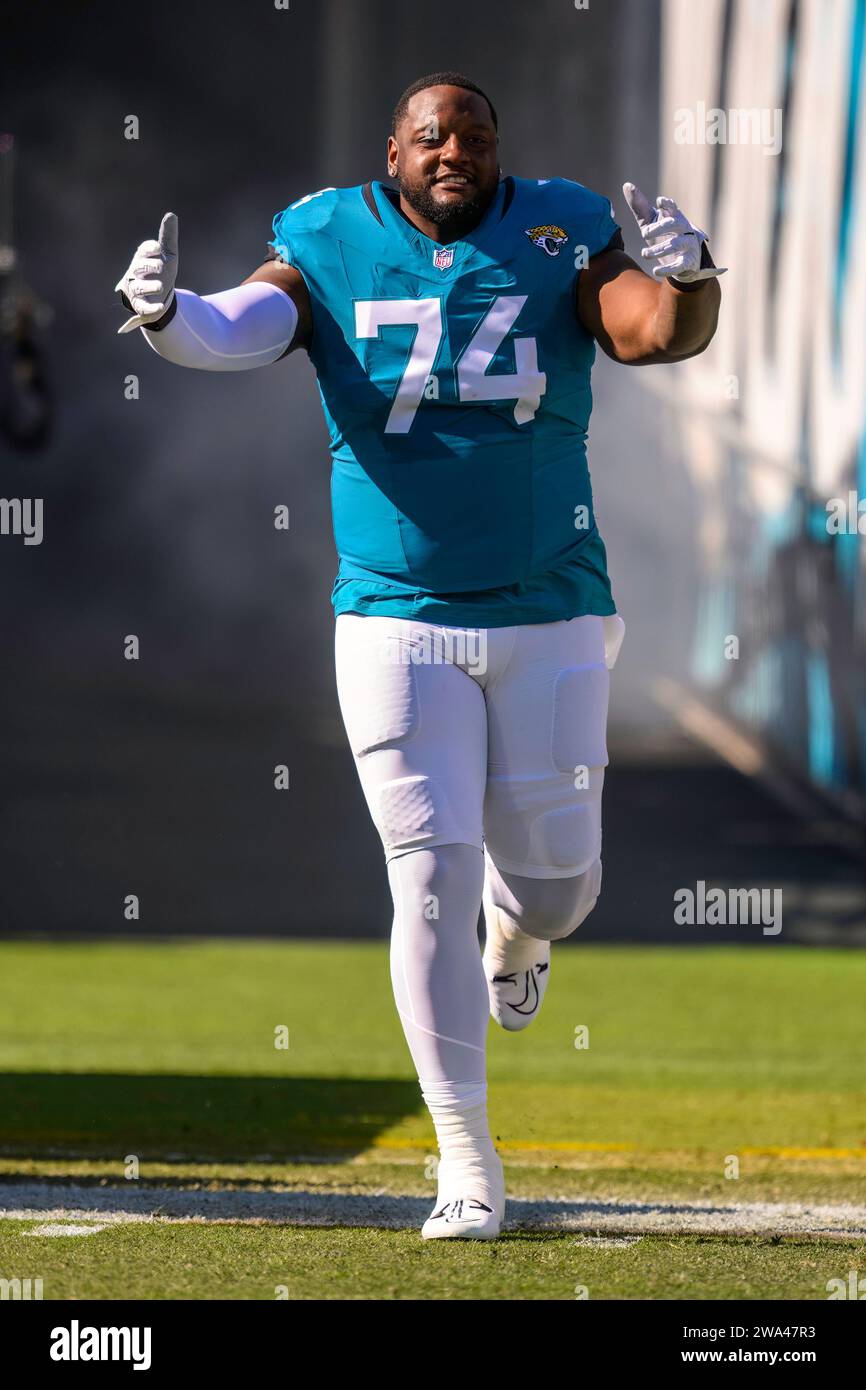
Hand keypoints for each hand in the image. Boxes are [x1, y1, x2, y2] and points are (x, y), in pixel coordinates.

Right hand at [115, 211, 178, 332]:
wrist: (161, 296)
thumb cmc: (162, 272)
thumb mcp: (168, 255)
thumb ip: (168, 237)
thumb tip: (171, 215)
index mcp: (143, 258)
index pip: (143, 251)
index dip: (149, 249)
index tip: (158, 248)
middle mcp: (136, 272)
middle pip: (139, 267)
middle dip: (149, 266)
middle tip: (161, 266)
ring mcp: (137, 289)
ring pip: (139, 287)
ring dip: (149, 286)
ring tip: (160, 286)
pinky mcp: (140, 306)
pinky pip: (143, 307)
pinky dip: (151, 307)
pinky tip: (160, 306)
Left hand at [622, 183, 725, 283]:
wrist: (682, 261)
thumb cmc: (664, 236)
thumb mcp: (650, 222)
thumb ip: (640, 206)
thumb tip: (626, 185)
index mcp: (674, 217)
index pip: (672, 208)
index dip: (667, 204)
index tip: (660, 202)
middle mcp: (683, 228)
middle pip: (674, 224)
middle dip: (660, 227)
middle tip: (644, 233)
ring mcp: (687, 245)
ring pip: (675, 244)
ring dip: (658, 249)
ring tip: (644, 254)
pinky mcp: (688, 261)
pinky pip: (679, 265)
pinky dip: (668, 268)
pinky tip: (656, 271)